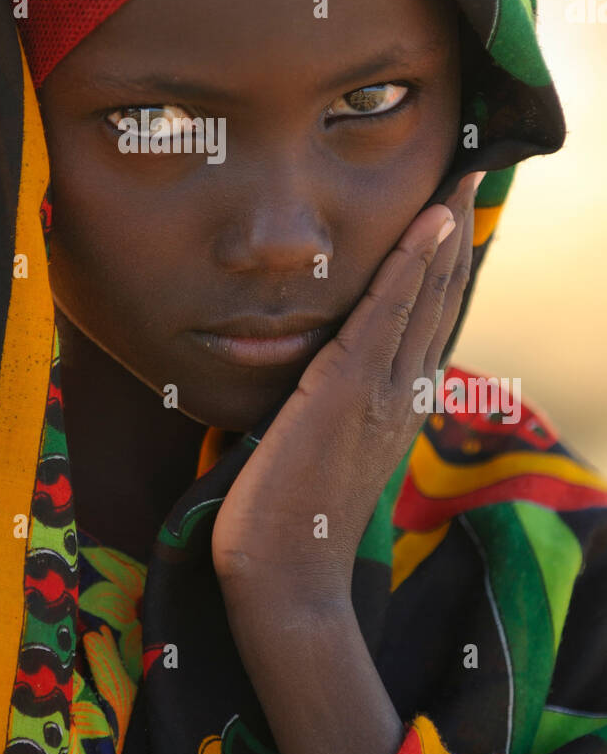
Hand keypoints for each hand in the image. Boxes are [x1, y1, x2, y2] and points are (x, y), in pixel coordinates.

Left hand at [211, 170, 481, 605]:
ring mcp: (382, 391)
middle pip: (438, 297)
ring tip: (459, 180)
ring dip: (442, 233)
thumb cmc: (287, 517)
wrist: (286, 577)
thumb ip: (327, 405)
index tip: (448, 216)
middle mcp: (402, 392)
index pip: (426, 319)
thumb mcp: (319, 446)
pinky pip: (387, 313)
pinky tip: (427, 223)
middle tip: (468, 176)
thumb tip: (310, 373)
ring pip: (424, 295)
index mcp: (395, 404)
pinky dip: (410, 263)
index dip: (442, 264)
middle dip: (453, 234)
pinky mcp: (349, 391)